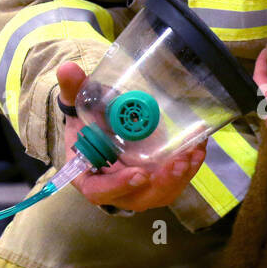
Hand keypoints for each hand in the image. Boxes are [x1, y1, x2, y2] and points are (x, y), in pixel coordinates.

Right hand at [56, 62, 206, 211]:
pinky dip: (188, 167)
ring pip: (161, 193)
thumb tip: (68, 69)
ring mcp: (138, 187)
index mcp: (88, 176)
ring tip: (192, 154)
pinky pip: (174, 181)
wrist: (101, 125)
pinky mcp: (157, 180)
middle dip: (161, 183)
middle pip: (138, 198)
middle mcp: (115, 188)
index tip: (140, 173)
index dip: (119, 186)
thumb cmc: (88, 121)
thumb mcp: (79, 106)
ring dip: (179, 177)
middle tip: (177, 163)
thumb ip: (74, 90)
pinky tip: (199, 148)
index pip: (100, 191)